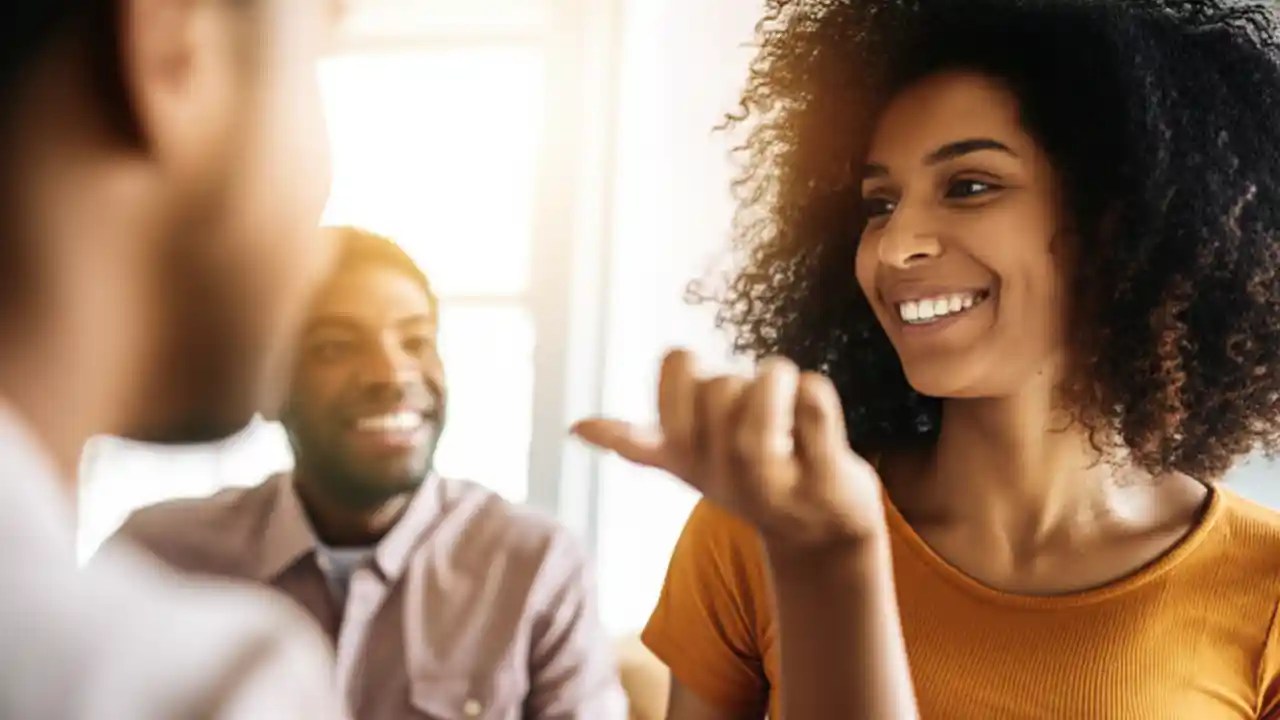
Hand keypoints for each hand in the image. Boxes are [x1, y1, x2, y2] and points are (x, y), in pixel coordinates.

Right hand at [572, 349, 886, 550]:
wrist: (821, 537)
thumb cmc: (749, 483)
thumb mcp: (690, 466)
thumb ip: (638, 443)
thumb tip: (576, 428)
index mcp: (686, 459)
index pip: (668, 384)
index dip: (682, 374)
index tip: (699, 398)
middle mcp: (725, 473)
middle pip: (718, 388)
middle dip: (739, 384)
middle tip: (755, 411)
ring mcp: (776, 480)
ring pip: (762, 391)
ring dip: (776, 380)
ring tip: (785, 396)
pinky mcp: (827, 478)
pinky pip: (813, 401)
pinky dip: (813, 392)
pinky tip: (813, 415)